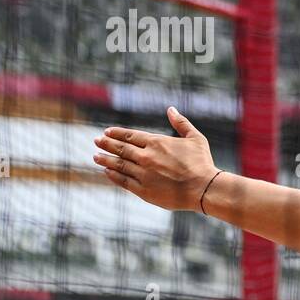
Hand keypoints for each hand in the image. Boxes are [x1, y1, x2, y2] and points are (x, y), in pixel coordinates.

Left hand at [93, 106, 220, 210]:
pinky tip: (107, 172)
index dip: (117, 133)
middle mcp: (146, 156)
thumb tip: (171, 109)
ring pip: (118, 164)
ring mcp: (143, 173)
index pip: (130, 135)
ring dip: (105, 159)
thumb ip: (181, 123)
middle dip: (106, 144)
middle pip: (121, 148)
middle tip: (96, 141)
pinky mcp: (143, 190)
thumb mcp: (195, 139)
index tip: (106, 132)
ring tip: (95, 156)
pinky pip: (123, 181)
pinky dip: (114, 175)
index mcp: (156, 142)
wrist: (204, 188)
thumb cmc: (202, 163)